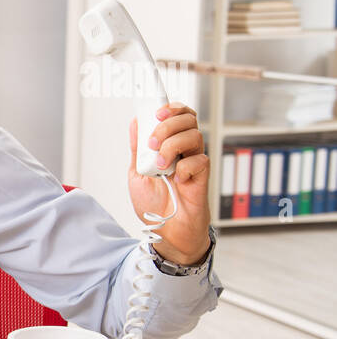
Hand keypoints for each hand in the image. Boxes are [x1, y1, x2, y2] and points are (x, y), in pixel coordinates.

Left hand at [128, 103, 211, 265]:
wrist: (164, 229)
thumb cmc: (153, 203)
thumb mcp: (136, 173)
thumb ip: (137, 149)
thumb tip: (136, 123)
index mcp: (169, 145)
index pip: (179, 116)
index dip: (171, 108)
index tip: (157, 113)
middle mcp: (184, 150)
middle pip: (188, 119)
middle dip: (168, 125)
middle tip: (153, 142)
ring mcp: (194, 161)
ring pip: (194, 135)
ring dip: (172, 146)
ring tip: (159, 165)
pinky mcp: (202, 176)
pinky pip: (200, 160)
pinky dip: (184, 167)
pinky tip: (176, 179)